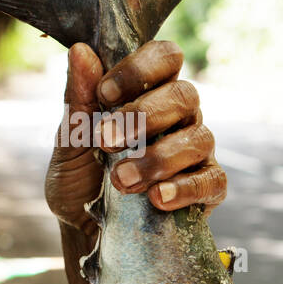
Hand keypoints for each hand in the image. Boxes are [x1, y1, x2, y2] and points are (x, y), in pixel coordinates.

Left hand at [45, 39, 226, 235]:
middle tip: (107, 140)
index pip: (165, 57)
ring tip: (122, 180)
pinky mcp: (207, 189)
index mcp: (148, 93)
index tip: (105, 94)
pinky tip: (156, 199)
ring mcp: (196, 152)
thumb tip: (80, 52)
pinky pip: (212, 181)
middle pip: (184, 94)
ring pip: (198, 138)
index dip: (141, 68)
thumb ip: (78, 99)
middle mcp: (179, 117)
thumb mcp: (70, 142)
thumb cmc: (81, 179)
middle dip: (145, 115)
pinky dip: (185, 189)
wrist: (86, 232)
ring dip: (158, 157)